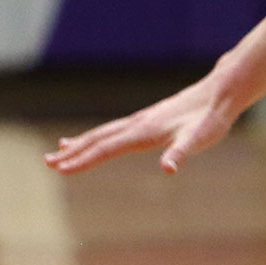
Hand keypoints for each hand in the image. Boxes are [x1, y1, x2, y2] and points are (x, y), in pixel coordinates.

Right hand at [44, 73, 242, 175]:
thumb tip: (169, 168)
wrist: (218, 93)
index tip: (61, 170)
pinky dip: (95, 138)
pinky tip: (90, 140)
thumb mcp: (199, 139)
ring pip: (102, 134)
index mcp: (143, 132)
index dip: (83, 160)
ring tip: (58, 151)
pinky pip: (112, 132)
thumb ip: (182, 153)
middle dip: (72, 153)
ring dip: (79, 144)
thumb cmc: (209, 119)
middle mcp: (136, 125)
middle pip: (97, 140)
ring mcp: (139, 122)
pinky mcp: (145, 122)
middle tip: (48, 163)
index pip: (106, 149)